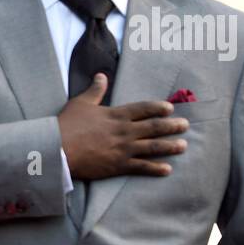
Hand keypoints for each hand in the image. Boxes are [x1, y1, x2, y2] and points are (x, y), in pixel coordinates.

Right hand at [58, 73, 189, 180]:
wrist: (58, 149)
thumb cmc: (67, 125)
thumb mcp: (80, 103)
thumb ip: (95, 90)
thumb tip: (101, 75)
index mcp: (116, 115)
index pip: (143, 109)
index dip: (158, 108)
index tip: (170, 108)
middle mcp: (125, 131)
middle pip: (154, 127)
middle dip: (172, 126)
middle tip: (185, 125)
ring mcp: (123, 149)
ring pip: (153, 147)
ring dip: (170, 146)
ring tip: (183, 146)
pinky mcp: (118, 165)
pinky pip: (142, 167)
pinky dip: (156, 168)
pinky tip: (168, 169)